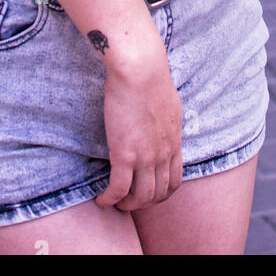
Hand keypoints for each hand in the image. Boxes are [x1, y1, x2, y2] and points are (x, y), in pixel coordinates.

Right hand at [96, 53, 183, 211]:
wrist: (140, 69)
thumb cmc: (150, 76)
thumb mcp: (168, 102)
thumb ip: (165, 119)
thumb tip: (161, 121)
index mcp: (174, 142)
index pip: (174, 181)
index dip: (161, 194)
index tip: (148, 193)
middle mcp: (163, 154)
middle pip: (159, 194)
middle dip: (144, 204)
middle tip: (128, 201)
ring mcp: (145, 157)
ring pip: (141, 197)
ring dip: (127, 205)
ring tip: (115, 202)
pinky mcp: (124, 154)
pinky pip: (118, 189)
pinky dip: (110, 199)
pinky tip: (101, 199)